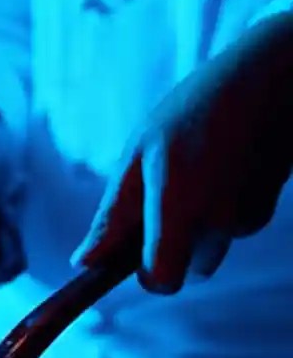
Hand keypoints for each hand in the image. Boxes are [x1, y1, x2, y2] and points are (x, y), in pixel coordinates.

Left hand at [73, 12, 292, 292]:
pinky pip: (231, 228)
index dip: (148, 276)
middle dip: (170, 249)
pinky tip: (219, 168)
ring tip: (192, 173)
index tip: (133, 258)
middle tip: (161, 199)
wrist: (274, 78)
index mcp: (180, 205)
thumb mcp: (139, 154)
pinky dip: (220, 209)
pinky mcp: (266, 209)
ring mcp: (248, 217)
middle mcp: (219, 220)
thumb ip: (114, 215)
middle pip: (188, 271)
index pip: (163, 279)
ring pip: (209, 248)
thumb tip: (83, 263)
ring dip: (195, 228)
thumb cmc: (194, 110)